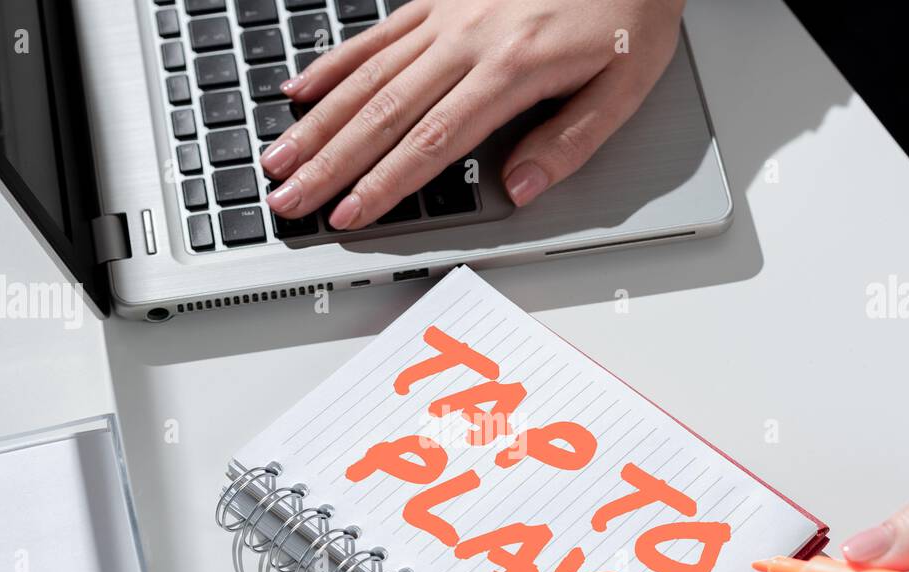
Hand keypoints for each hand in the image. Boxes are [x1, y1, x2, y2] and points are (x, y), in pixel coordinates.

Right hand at [260, 0, 685, 228]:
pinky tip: (300, 89)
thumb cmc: (628, 9)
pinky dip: (334, 63)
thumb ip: (569, 142)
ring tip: (280, 158)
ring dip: (318, 122)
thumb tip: (520, 187)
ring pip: (368, 76)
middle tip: (289, 200)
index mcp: (512, 70)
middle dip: (330, 163)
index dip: (386, 184)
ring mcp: (448, 14)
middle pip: (384, 113)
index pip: (433, 141)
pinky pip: (377, 34)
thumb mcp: (624, 86)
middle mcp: (468, 40)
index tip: (351, 214)